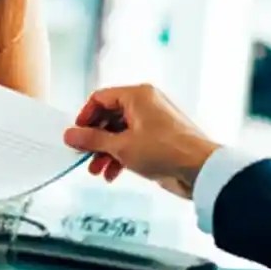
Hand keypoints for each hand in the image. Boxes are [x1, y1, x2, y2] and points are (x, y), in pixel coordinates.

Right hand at [62, 84, 219, 199]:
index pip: (100, 98)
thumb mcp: (121, 147)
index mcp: (137, 95)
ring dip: (106, 151)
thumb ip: (92, 140)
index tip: (77, 135)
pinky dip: (120, 156)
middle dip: (95, 139)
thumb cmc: (167, 151)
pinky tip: (112, 174)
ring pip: (120, 132)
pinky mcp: (159, 139)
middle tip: (83, 154)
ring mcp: (153, 121)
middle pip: (109, 116)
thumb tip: (70, 135)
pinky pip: (132, 142)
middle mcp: (146, 104)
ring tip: (97, 170)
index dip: (85, 117)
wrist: (200, 170)